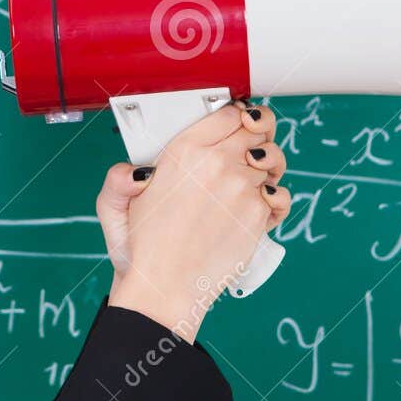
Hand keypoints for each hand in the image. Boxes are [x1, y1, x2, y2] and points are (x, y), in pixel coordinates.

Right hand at [102, 101, 291, 340]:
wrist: (165, 288)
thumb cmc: (145, 248)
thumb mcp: (120, 203)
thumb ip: (122, 176)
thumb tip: (137, 169)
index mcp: (183, 151)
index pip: (228, 112)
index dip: (236, 116)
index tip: (237, 123)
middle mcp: (217, 163)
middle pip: (256, 129)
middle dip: (256, 136)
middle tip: (248, 150)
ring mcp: (241, 188)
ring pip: (272, 160)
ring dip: (267, 167)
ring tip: (252, 179)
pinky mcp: (258, 214)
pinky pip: (280, 193)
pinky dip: (274, 197)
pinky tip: (259, 203)